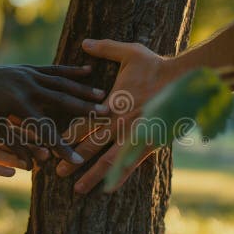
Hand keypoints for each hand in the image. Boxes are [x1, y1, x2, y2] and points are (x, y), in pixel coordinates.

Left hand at [0, 62, 107, 165]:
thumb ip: (12, 142)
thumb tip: (33, 162)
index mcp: (17, 103)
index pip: (45, 129)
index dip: (62, 147)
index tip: (78, 160)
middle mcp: (27, 86)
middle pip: (62, 101)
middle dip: (85, 111)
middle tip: (107, 118)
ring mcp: (28, 74)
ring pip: (62, 83)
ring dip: (84, 90)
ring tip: (104, 97)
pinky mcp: (28, 68)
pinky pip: (54, 69)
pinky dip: (71, 70)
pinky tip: (88, 70)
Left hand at [56, 39, 185, 193]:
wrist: (184, 80)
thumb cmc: (157, 66)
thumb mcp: (130, 52)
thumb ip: (106, 48)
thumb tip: (85, 42)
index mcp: (111, 103)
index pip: (82, 120)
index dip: (65, 132)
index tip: (48, 140)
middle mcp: (119, 122)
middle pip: (90, 144)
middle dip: (71, 158)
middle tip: (55, 172)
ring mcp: (133, 135)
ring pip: (108, 160)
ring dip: (92, 175)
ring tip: (77, 189)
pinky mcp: (148, 143)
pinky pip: (131, 164)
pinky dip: (119, 177)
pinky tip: (108, 190)